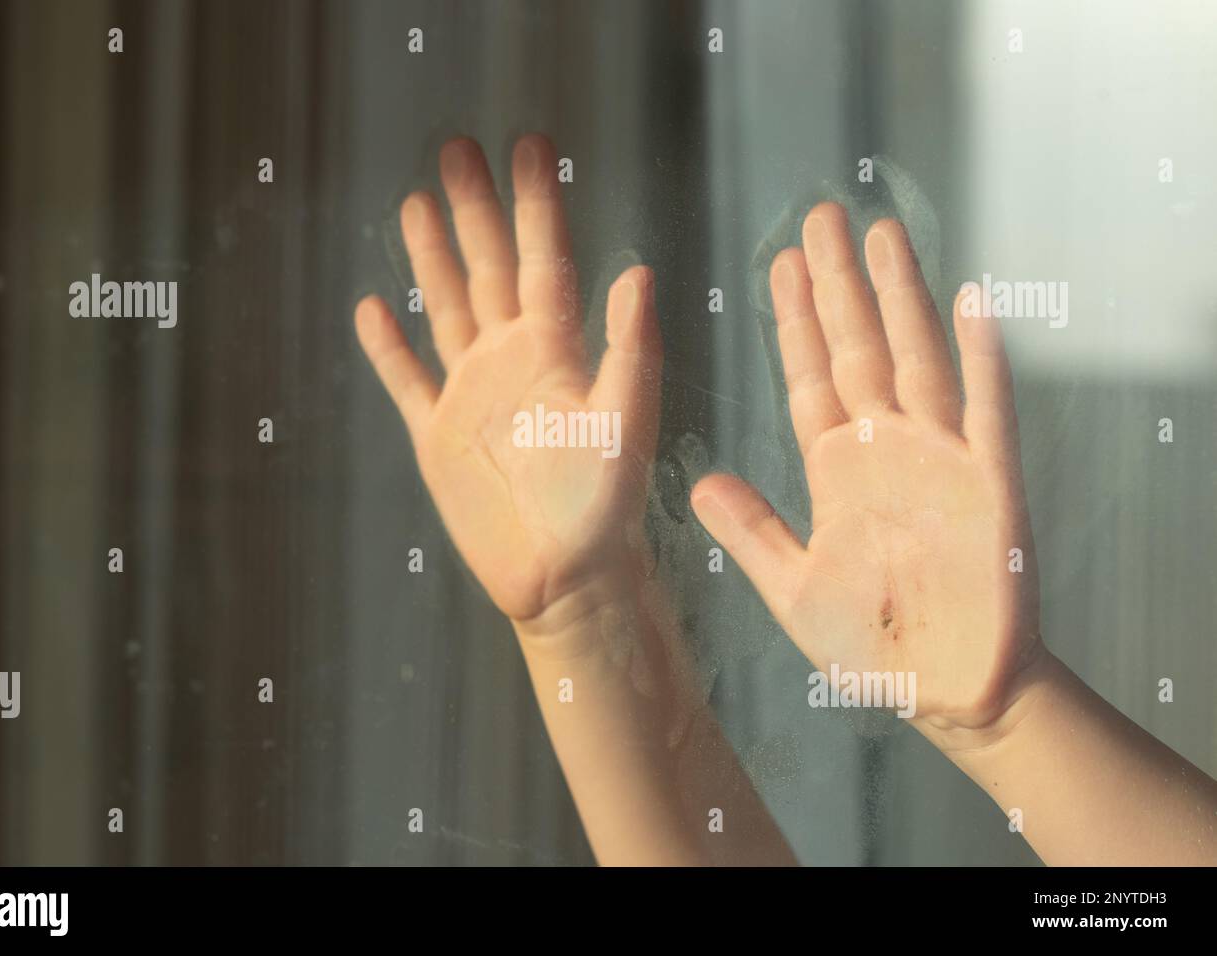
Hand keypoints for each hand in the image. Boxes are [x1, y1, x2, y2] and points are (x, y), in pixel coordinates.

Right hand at [355, 135, 661, 626]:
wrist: (565, 579)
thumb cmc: (607, 507)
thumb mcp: (625, 423)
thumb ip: (630, 350)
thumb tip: (637, 272)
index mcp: (558, 352)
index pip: (544, 261)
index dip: (536, 205)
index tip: (529, 146)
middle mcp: (513, 360)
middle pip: (486, 268)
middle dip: (472, 209)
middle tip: (455, 148)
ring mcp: (472, 395)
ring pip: (446, 308)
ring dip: (431, 257)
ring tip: (413, 203)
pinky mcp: (439, 436)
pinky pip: (407, 380)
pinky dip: (389, 347)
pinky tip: (373, 308)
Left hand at [692, 202, 1042, 733]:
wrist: (951, 694)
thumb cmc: (876, 648)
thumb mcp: (793, 587)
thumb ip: (751, 531)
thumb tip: (699, 484)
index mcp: (837, 471)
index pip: (811, 377)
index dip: (794, 322)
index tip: (777, 265)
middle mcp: (886, 452)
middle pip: (857, 348)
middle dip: (837, 284)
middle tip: (818, 216)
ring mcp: (939, 461)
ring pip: (916, 358)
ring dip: (900, 296)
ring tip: (881, 233)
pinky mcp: (989, 485)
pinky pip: (986, 410)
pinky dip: (981, 357)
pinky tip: (971, 300)